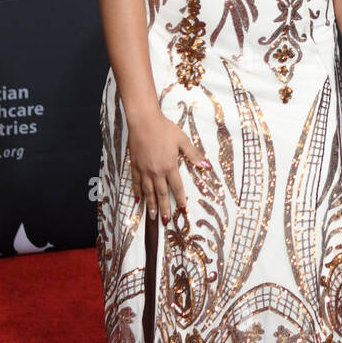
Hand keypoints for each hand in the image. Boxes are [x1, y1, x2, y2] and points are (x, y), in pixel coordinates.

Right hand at [127, 109, 210, 223]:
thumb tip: (206, 165)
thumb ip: (194, 155)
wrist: (144, 121)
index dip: (180, 199)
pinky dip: (137, 192)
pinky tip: (138, 199)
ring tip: (153, 216)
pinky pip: (136, 182)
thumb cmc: (164, 129)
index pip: (176, 187)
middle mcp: (156, 171)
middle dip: (164, 208)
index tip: (183, 209)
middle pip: (161, 193)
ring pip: (148, 191)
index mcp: (169, 166)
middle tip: (165, 221)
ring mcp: (144, 170)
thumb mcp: (182, 140)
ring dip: (151, 205)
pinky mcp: (135, 166)